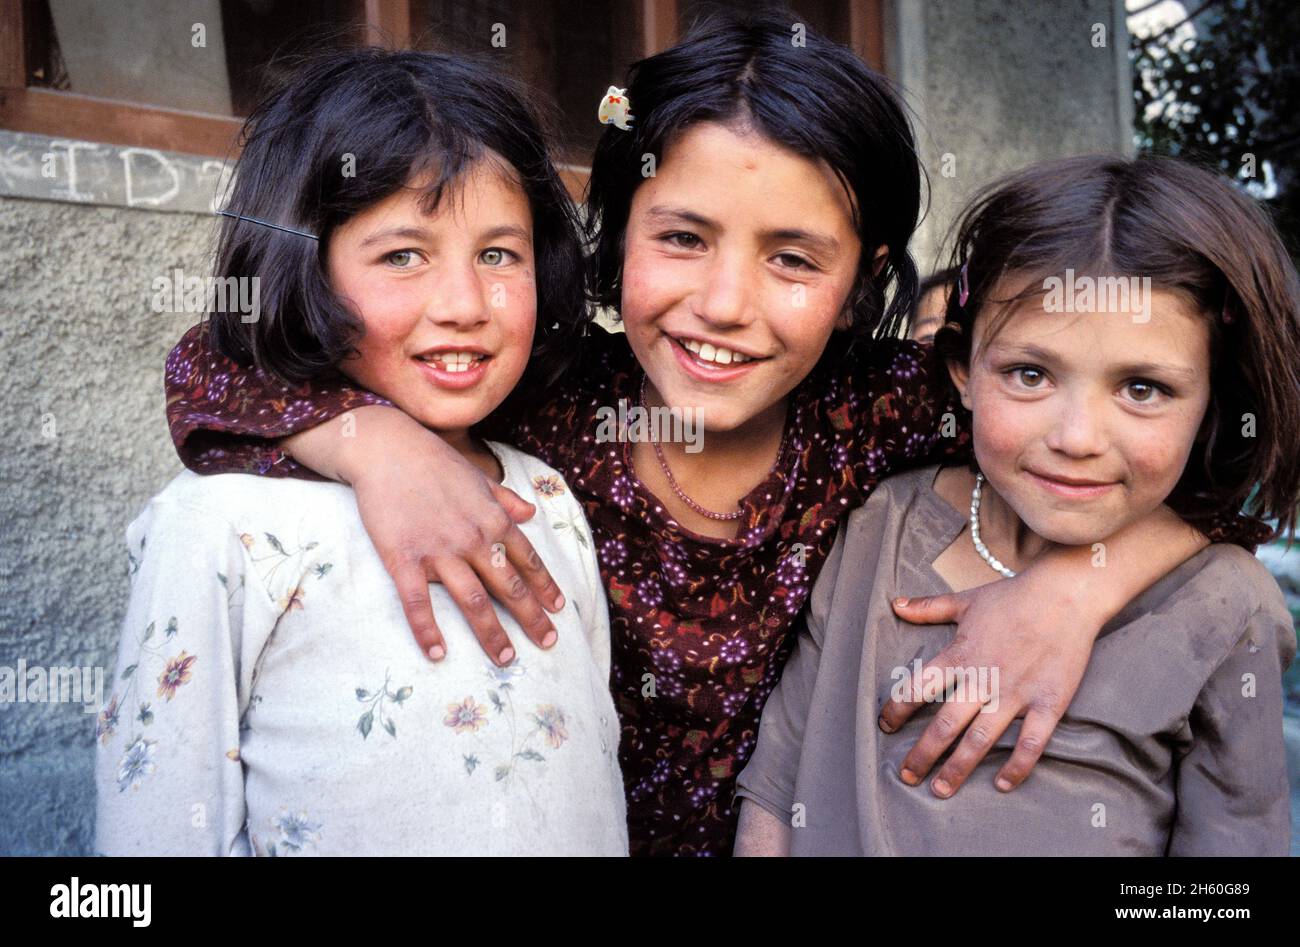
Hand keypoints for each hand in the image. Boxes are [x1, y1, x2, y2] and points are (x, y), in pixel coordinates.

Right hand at [303, 407, 565, 664]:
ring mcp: (439, 552)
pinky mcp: (404, 559)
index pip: (528, 561)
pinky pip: (418, 603)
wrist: (387, 448)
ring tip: (506, 660)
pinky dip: (428, 631)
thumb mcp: (479, 476)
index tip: (558, 609)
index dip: (545, 587)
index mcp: (494, 520)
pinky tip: (437, 654)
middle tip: (547, 643)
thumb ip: (505, 499)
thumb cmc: (433, 461)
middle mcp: (474, 539)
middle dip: (532, 618)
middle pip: (510, 587)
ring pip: (474, 602)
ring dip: (492, 634)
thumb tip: (530, 514)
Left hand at [880, 574, 1097, 797]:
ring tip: (940, 790)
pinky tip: (1002, 784)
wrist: (1066, 595)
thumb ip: (929, 608)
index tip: (884, 727)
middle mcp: (984, 679)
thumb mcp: (965, 600)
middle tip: (907, 777)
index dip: (897, 709)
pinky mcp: (1048, 703)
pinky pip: (1031, 742)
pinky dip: (1017, 766)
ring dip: (958, 768)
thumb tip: (895, 604)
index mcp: (960, 655)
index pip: (918, 688)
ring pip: (980, 739)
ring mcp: (1016, 694)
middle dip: (922, 754)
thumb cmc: (1013, 597)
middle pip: (945, 724)